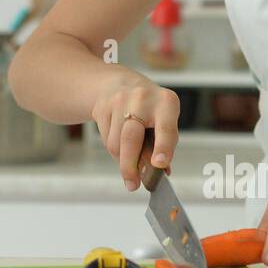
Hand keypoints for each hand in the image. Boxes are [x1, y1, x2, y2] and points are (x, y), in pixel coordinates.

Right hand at [90, 71, 178, 191]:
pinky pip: (106, 139)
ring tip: (129, 160)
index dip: (163, 147)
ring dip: (122, 160)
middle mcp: (143, 99)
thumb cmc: (149, 108)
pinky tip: (119, 143)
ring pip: (116, 143)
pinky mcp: (102, 107)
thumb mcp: (164, 119)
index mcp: (166, 103)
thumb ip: (164, 144)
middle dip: (130, 166)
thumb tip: (161, 172)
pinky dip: (113, 150)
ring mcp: (119, 101)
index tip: (160, 164)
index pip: (165, 128)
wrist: (119, 83)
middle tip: (132, 184)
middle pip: (131, 138)